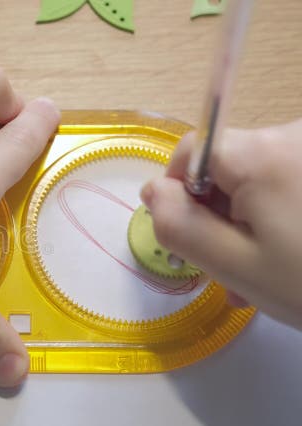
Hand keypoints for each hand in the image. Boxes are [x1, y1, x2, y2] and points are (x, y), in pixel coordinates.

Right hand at [141, 118, 301, 329]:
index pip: (193, 150)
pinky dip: (284, 216)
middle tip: (231, 271)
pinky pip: (293, 184)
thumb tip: (153, 190)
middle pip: (230, 165)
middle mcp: (296, 136)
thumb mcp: (232, 264)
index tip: (193, 236)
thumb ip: (178, 224)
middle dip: (220, 214)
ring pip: (264, 179)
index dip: (180, 191)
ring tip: (267, 274)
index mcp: (261, 154)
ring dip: (253, 222)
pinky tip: (291, 257)